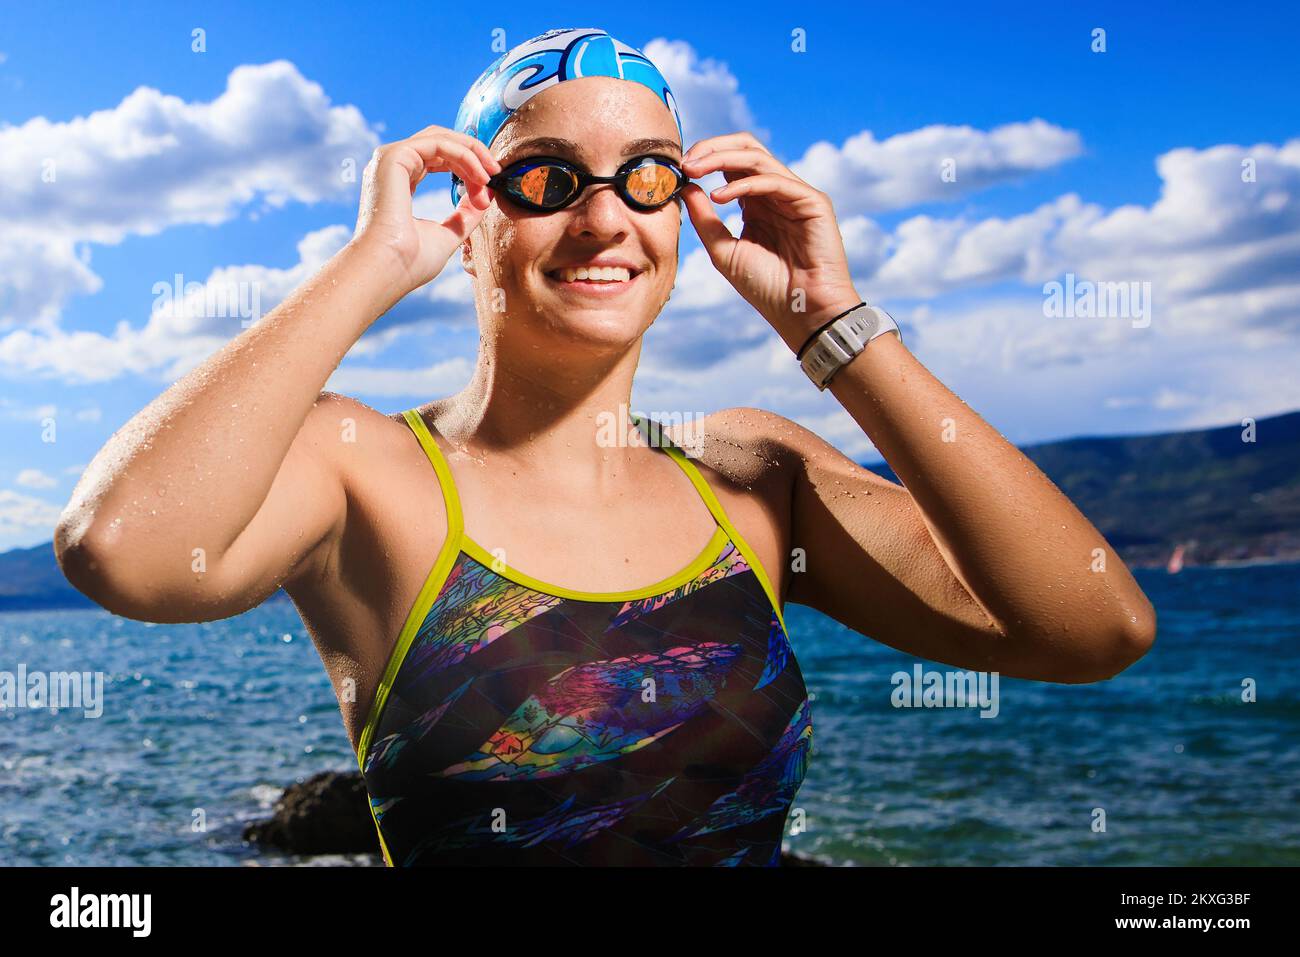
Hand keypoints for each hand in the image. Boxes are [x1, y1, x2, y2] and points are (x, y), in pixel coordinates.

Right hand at [351, 124, 501, 292]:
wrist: (386, 270)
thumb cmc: (408, 262)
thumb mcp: (447, 235)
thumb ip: (464, 216)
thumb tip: (485, 197)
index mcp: (400, 181)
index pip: (438, 159)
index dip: (467, 168)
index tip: (487, 192)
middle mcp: (393, 165)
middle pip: (441, 142)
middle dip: (473, 154)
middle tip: (496, 172)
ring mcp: (391, 158)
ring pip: (441, 138)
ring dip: (472, 153)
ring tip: (491, 174)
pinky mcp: (395, 156)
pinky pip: (439, 144)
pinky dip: (465, 155)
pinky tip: (481, 176)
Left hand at [680, 131, 862, 350]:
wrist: (802, 313)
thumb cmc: (767, 288)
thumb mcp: (724, 251)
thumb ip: (705, 219)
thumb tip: (684, 186)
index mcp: (757, 203)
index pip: (731, 163)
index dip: (704, 158)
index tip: (676, 170)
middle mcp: (776, 193)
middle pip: (746, 148)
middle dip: (712, 148)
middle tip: (685, 162)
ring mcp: (795, 194)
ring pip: (758, 157)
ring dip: (722, 159)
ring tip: (694, 171)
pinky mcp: (813, 202)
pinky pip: (774, 180)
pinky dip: (743, 184)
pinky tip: (718, 197)